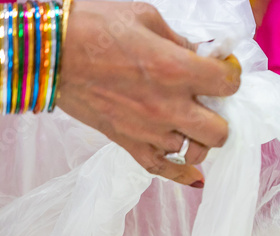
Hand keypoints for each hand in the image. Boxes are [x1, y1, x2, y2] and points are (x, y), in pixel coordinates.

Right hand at [57, 2, 241, 186]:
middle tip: (210, 103)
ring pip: (194, 151)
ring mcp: (148, 131)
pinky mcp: (128, 144)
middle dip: (221, 116)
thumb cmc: (94, 26)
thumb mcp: (145, 17)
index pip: (228, 84)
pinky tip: (195, 175)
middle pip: (219, 132)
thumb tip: (202, 54)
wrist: (50, 52)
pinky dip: (182, 174)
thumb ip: (180, 41)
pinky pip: (163, 170)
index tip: (221, 72)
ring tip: (192, 124)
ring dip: (198, 138)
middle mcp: (167, 106)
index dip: (229, 76)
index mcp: (176, 69)